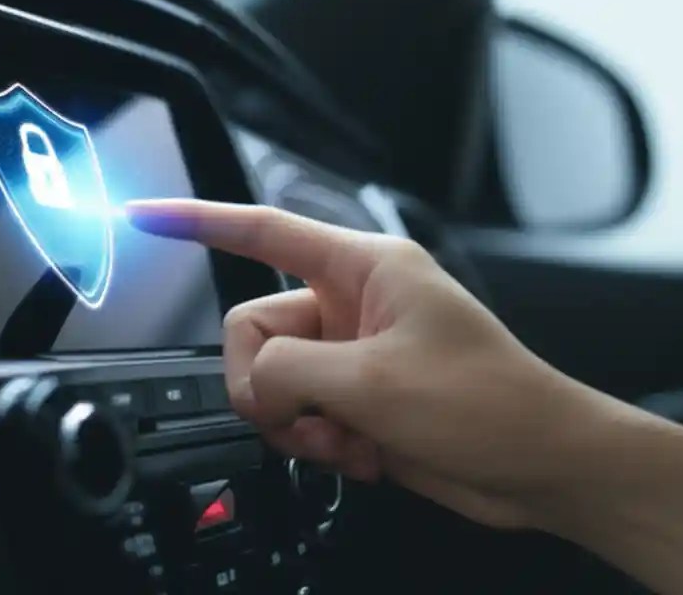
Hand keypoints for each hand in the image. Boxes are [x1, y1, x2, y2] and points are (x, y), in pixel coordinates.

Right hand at [126, 199, 609, 528]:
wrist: (539, 467)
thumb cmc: (489, 404)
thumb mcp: (377, 382)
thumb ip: (291, 370)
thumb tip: (256, 382)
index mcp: (363, 269)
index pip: (261, 231)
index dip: (196, 220)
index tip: (143, 216)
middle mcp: (351, 306)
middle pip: (253, 331)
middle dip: (271, 385)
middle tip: (309, 414)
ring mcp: (352, 356)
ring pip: (273, 383)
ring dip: (301, 424)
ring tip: (353, 439)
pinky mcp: (357, 401)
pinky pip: (299, 417)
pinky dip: (322, 443)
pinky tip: (368, 454)